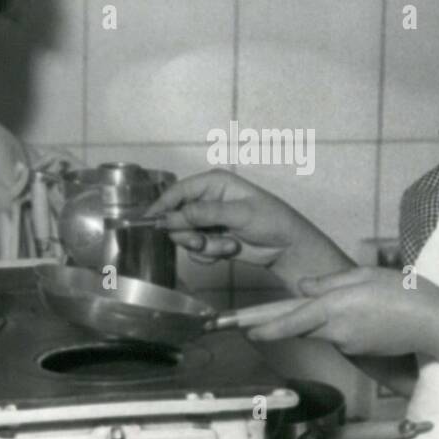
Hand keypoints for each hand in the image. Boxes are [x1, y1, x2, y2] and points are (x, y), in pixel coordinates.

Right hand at [148, 170, 336, 271]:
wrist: (288, 247)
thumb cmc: (271, 221)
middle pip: (176, 216)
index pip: (178, 191)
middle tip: (202, 241)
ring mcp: (209, 221)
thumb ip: (206, 213)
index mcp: (214, 183)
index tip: (151, 221)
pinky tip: (229, 251)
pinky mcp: (212, 240)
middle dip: (188, 233)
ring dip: (204, 246)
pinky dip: (209, 255)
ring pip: (185, 236)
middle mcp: (207, 200)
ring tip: (227, 245)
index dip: (163, 205)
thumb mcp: (240, 213)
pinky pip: (196, 251)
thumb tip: (175, 215)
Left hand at [247, 266, 438, 356]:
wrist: (432, 323)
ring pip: (322, 333)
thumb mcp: (363, 275)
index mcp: (333, 307)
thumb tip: (303, 288)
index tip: (246, 331)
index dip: (266, 327)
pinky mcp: (359, 351)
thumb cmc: (401, 292)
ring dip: (321, 322)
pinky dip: (342, 328)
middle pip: (300, 329)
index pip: (290, 320)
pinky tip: (364, 315)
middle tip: (266, 317)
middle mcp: (336, 330)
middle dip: (285, 323)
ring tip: (349, 304)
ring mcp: (347, 344)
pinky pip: (340, 338)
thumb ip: (329, 282)